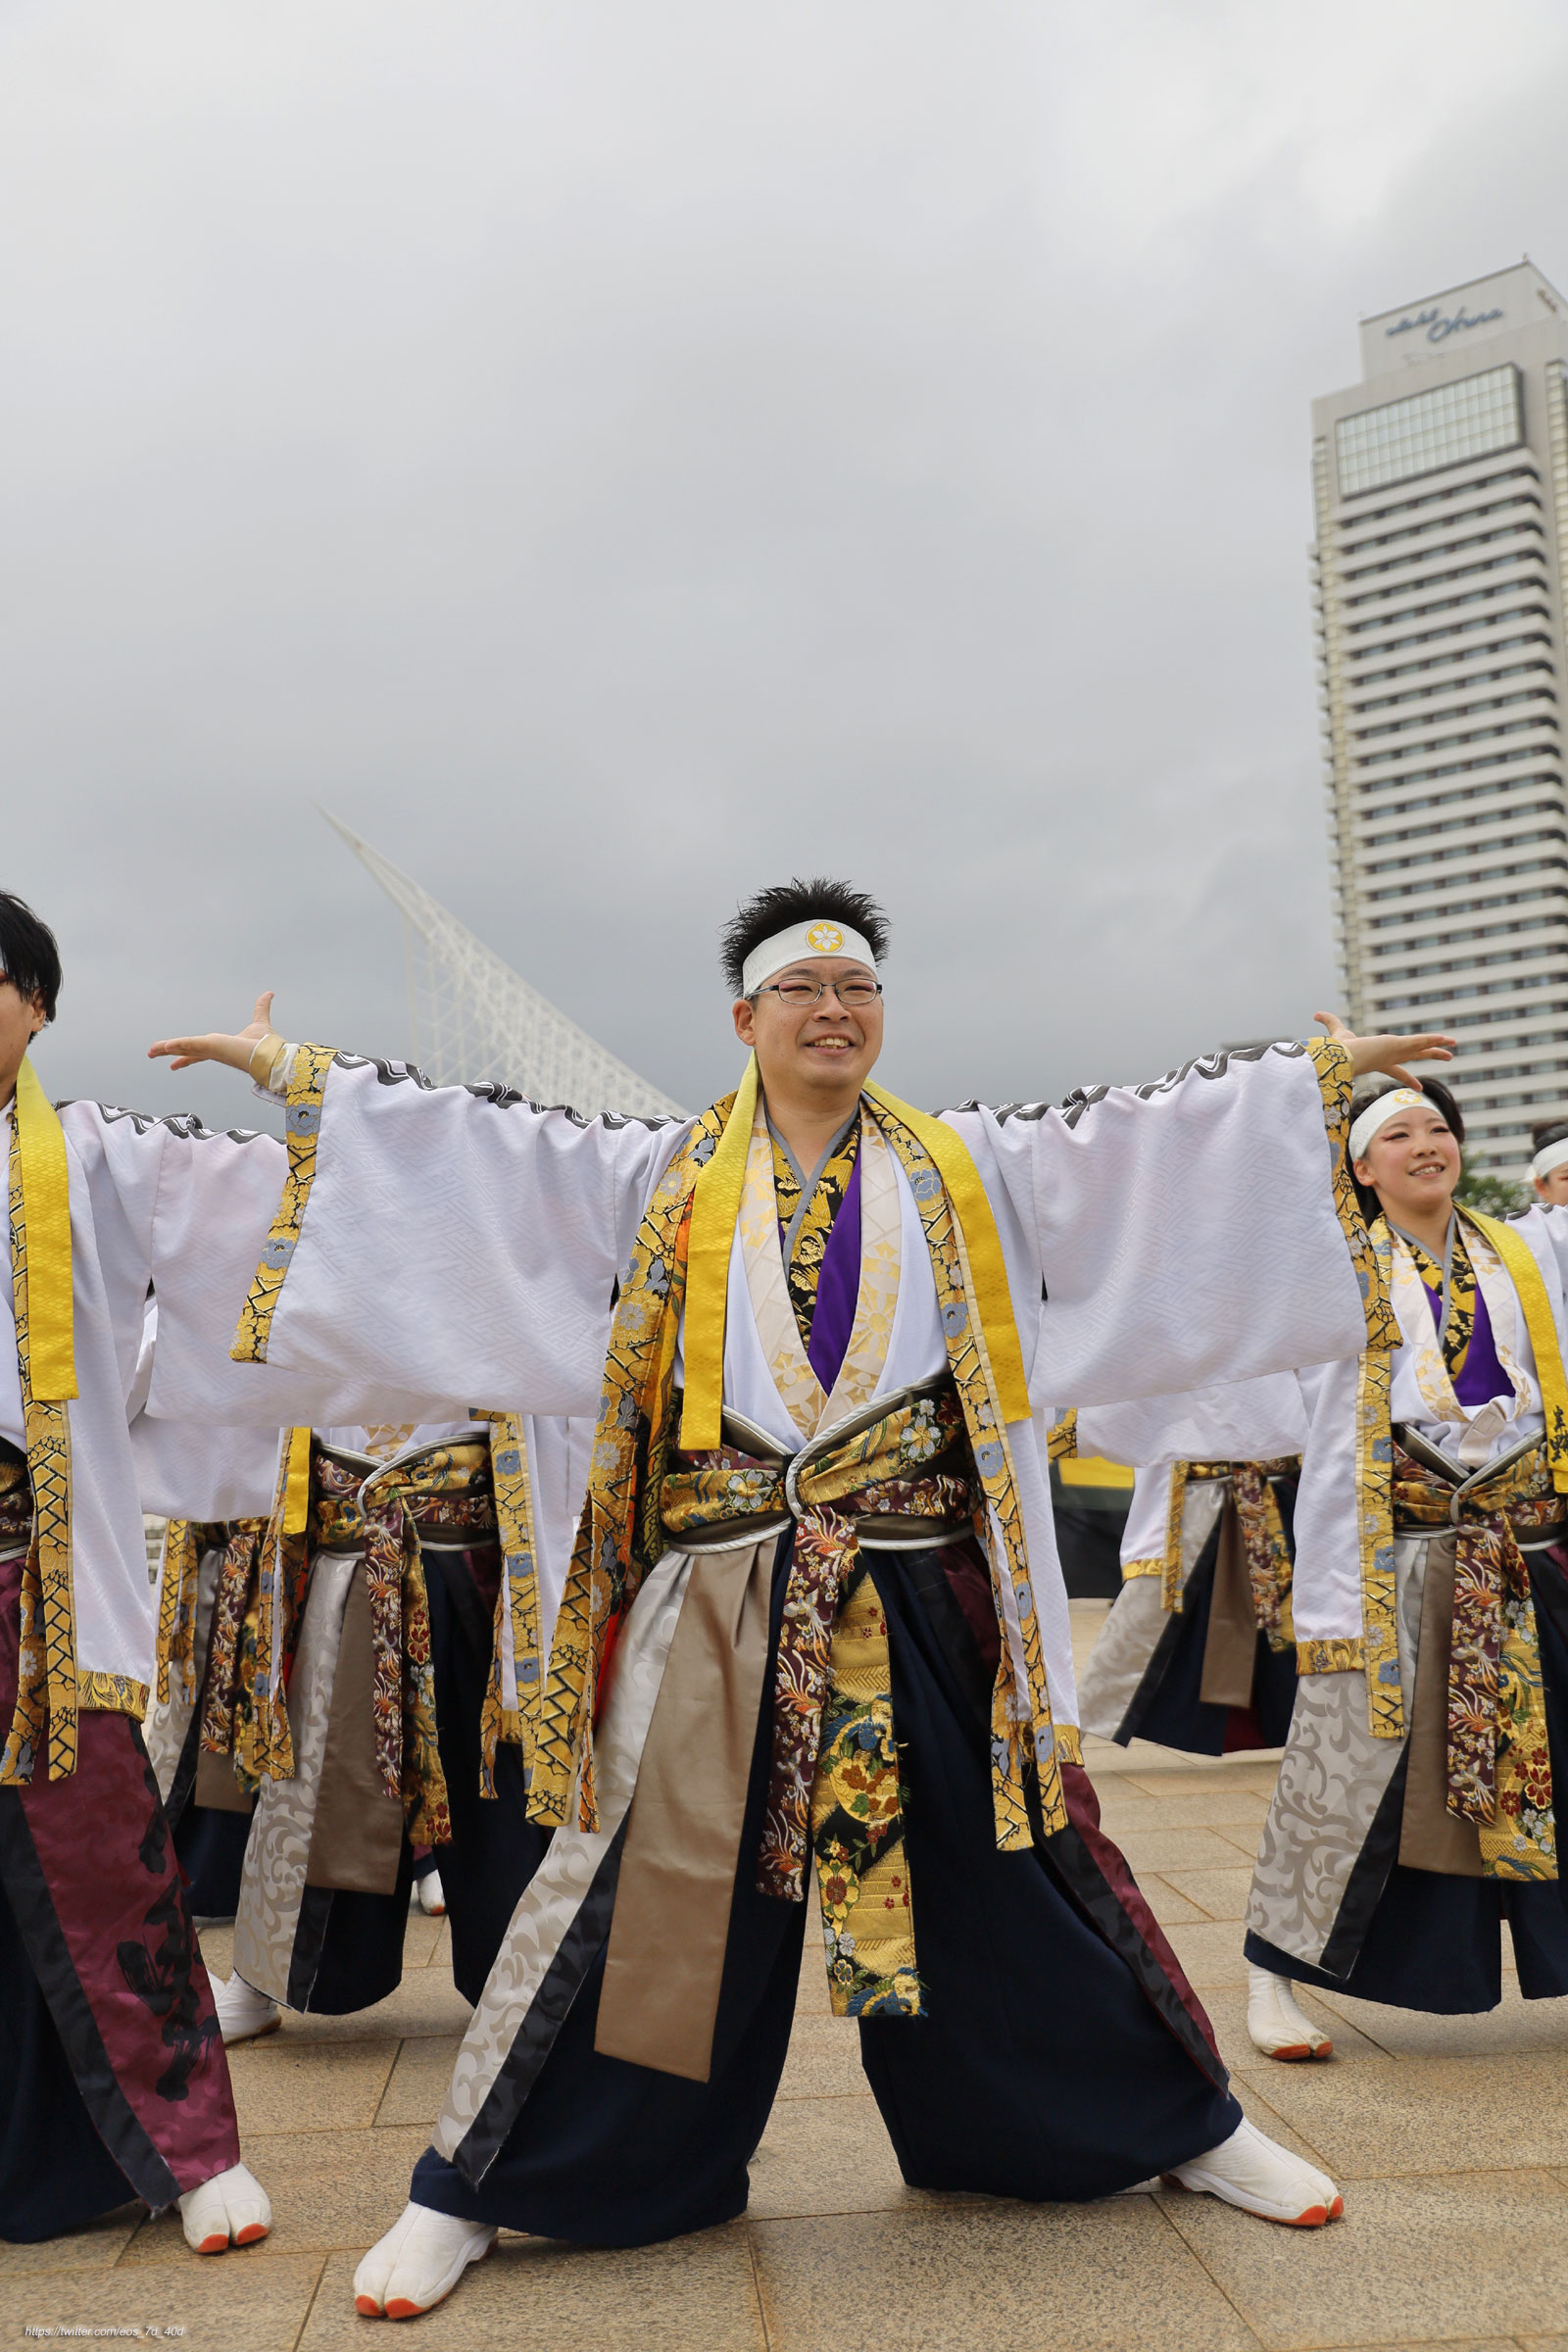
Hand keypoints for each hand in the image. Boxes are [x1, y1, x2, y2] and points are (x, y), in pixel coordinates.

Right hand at [149, 991, 278, 1075]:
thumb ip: (261, 1008)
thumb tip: (269, 994)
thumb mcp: (259, 1022)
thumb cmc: (267, 1045)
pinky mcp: (212, 1047)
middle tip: (152, 1054)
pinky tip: (165, 1047)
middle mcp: (215, 1050)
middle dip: (168, 1052)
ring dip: (166, 1049)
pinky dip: (177, 1045)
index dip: (185, 1056)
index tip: (174, 1063)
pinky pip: (190, 1045)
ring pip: (184, 1048)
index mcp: (221, 1047)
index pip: (199, 1053)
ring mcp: (212, 1050)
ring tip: (151, 1051)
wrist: (272, 1056)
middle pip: (186, 1051)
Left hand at [1313, 1010, 1455, 1090]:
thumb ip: (1329, 1022)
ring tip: (1453, 1044)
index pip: (1398, 1070)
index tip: (1418, 1087)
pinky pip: (1421, 1041)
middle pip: (1416, 1058)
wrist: (1345, 1058)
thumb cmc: (1340, 1051)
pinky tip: (1447, 1038)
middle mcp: (1392, 1057)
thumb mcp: (1337, 1031)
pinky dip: (1434, 1039)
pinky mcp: (1401, 1045)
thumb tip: (1315, 1013)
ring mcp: (1397, 1052)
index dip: (1408, 1078)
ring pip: (1421, 1048)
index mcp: (1381, 1060)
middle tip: (1447, 1058)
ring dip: (1437, 1046)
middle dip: (1431, 1057)